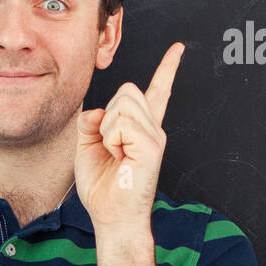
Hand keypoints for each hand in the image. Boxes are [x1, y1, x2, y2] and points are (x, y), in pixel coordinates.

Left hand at [75, 43, 182, 233]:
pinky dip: (111, 139)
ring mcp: (155, 136)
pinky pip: (122, 124)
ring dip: (107, 129)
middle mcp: (153, 128)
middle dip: (108, 114)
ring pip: (123, 104)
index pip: (157, 90)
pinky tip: (120, 157)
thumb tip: (99, 111)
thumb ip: (91, 122)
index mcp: (141, 127)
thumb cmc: (103, 186)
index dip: (167, 68)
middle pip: (128, 90)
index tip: (178, 48)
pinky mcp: (152, 147)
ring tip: (115, 153)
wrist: (111, 216)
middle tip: (111, 145)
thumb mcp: (87, 146)